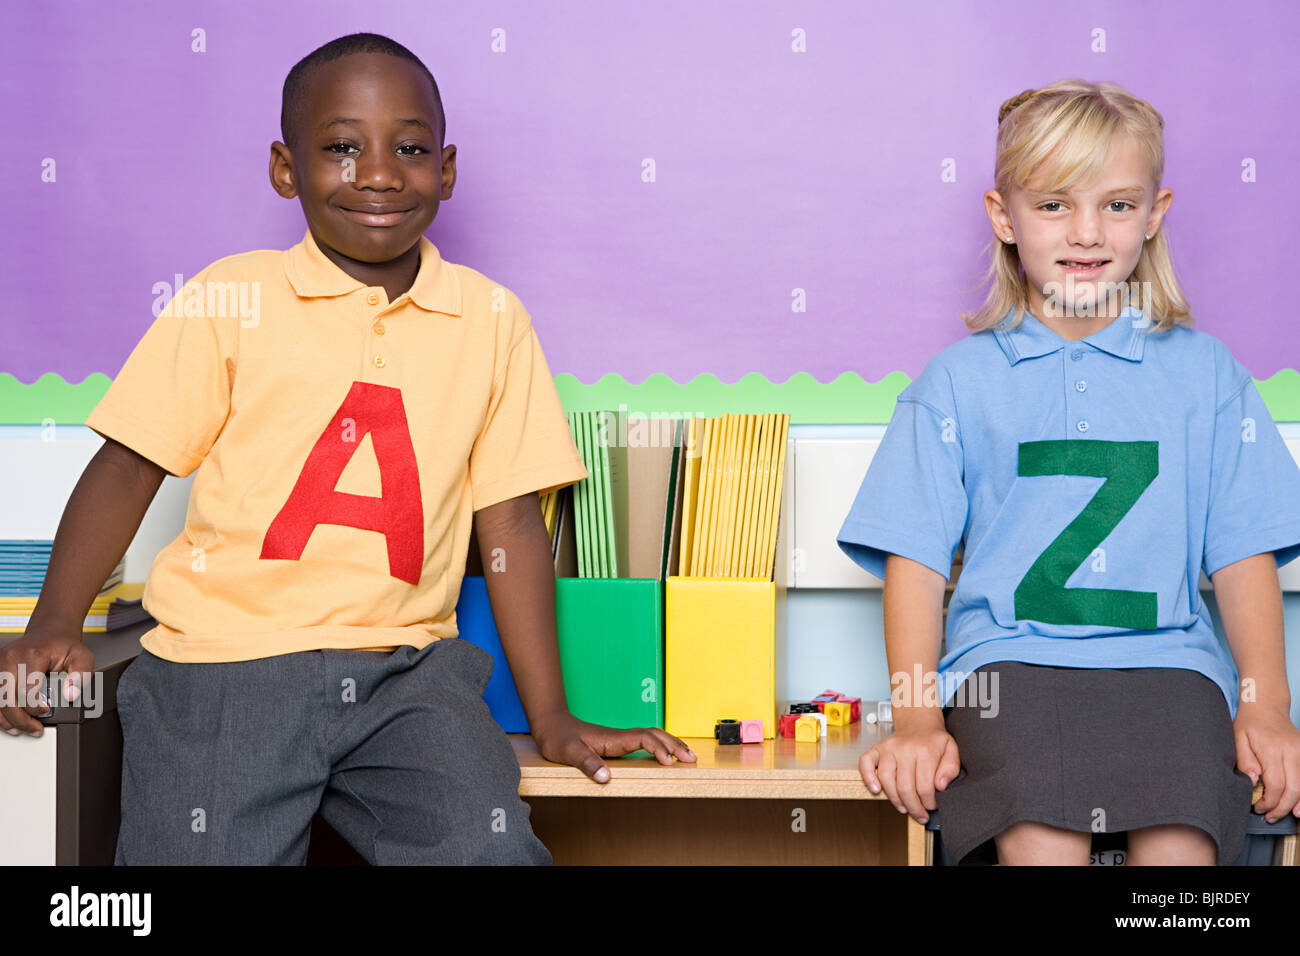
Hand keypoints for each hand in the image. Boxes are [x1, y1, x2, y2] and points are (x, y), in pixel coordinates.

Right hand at [0, 626, 94, 736]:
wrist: (50, 631)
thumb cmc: (63, 645)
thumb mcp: (82, 657)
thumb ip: (81, 676)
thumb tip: (70, 695)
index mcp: (32, 654)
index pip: (27, 690)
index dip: (35, 708)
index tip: (46, 712)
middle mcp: (11, 657)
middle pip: (7, 698)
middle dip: (21, 719)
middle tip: (34, 728)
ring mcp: (0, 662)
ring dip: (7, 718)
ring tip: (21, 728)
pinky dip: (0, 710)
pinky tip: (8, 719)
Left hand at [528, 711, 696, 782]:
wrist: (552, 725)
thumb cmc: (559, 738)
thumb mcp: (569, 753)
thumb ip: (587, 764)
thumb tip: (607, 777)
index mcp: (614, 738)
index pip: (644, 739)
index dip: (659, 749)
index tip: (669, 763)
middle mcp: (620, 736)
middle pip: (655, 734)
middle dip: (675, 744)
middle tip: (692, 759)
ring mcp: (620, 739)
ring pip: (652, 736)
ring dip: (670, 744)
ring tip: (686, 756)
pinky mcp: (617, 743)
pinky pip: (645, 741)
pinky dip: (659, 746)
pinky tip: (663, 754)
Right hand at [859, 719, 959, 823]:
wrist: (918, 723)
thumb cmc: (934, 740)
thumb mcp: (952, 750)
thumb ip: (951, 768)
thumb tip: (940, 786)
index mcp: (925, 750)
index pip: (925, 787)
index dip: (929, 803)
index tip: (932, 807)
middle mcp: (904, 749)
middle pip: (905, 787)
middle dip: (914, 808)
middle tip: (920, 815)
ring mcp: (888, 748)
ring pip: (886, 780)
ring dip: (895, 800)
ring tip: (904, 808)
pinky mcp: (877, 749)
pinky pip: (865, 763)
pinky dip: (868, 778)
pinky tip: (876, 789)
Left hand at [1234, 705, 1299, 823]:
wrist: (1266, 707)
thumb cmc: (1249, 724)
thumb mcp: (1237, 738)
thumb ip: (1244, 761)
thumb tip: (1253, 781)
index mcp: (1271, 748)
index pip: (1276, 784)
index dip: (1269, 801)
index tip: (1258, 807)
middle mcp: (1291, 751)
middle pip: (1294, 788)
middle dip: (1283, 807)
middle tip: (1271, 816)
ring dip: (1298, 804)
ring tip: (1289, 814)